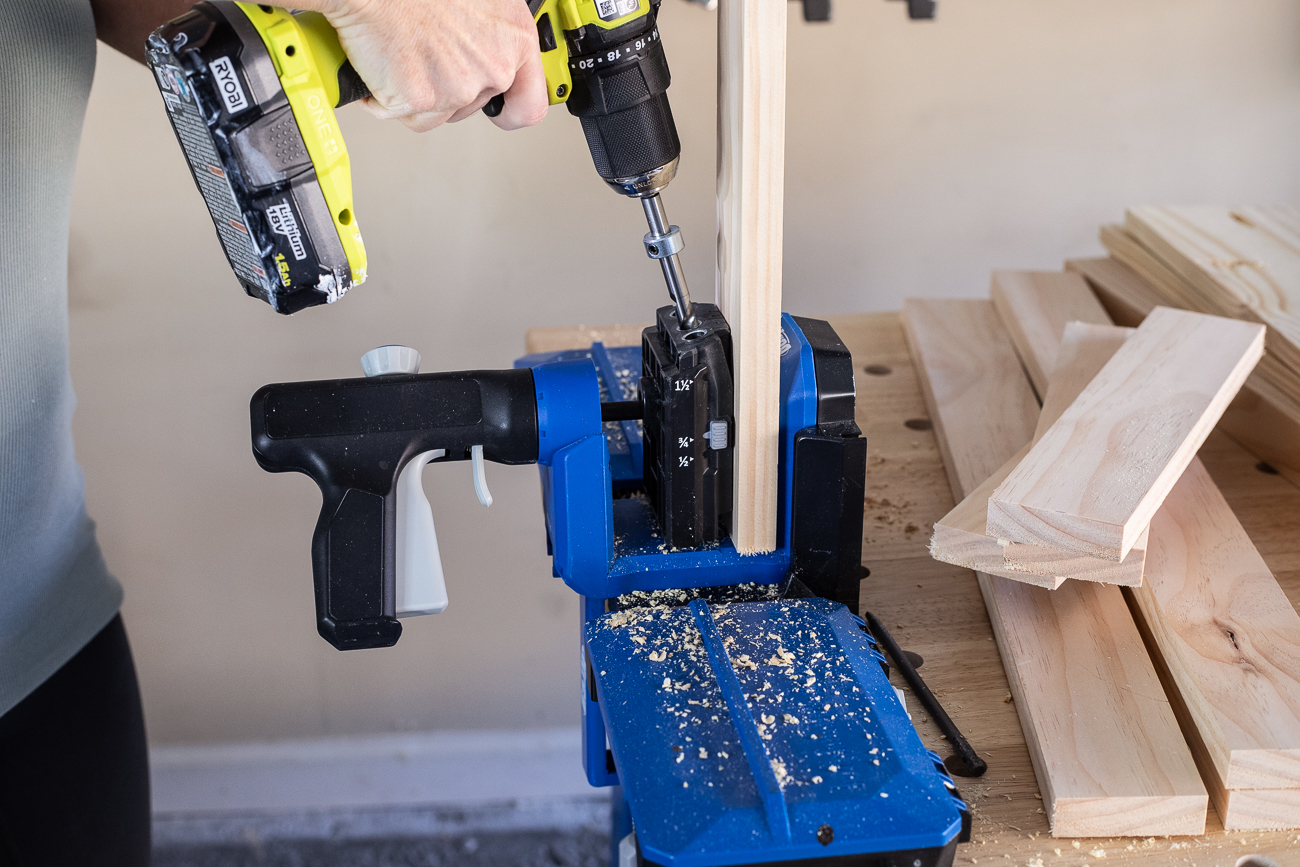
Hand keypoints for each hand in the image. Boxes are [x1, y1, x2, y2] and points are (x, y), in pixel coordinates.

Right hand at [299, 0, 549, 131]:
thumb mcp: (478, 1)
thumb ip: (492, 36)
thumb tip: (486, 55)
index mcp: (515, 40)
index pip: (530, 104)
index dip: (510, 111)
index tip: (500, 112)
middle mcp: (493, 68)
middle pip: (473, 106)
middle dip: (447, 88)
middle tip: (426, 53)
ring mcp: (458, 88)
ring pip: (439, 114)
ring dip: (418, 95)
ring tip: (405, 53)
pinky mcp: (422, 100)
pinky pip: (408, 116)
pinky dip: (390, 99)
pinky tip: (385, 64)